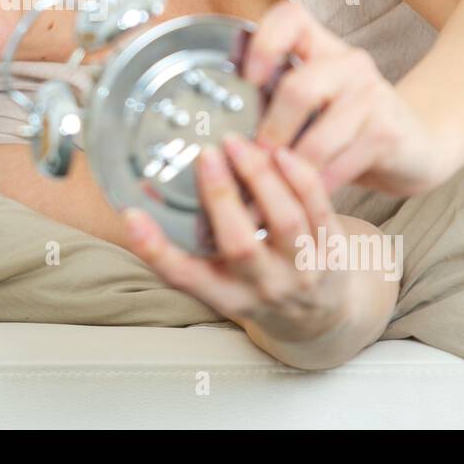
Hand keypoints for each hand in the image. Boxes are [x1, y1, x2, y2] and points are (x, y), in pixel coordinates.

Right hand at [123, 133, 355, 350]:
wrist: (321, 318)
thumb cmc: (257, 288)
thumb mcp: (221, 281)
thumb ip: (189, 247)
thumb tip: (143, 199)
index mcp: (227, 296)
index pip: (185, 277)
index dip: (154, 249)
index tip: (132, 215)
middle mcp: (265, 288)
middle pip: (240, 246)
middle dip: (221, 197)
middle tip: (206, 154)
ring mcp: (303, 270)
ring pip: (286, 221)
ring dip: (261, 177)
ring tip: (241, 145)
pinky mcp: (332, 249)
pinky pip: (319, 207)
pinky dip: (300, 177)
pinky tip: (280, 152)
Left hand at [242, 0, 452, 196]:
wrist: (417, 145)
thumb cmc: (348, 125)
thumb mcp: (314, 102)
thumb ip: (277, 100)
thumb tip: (218, 129)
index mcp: (323, 47)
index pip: (290, 17)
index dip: (263, 43)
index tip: (246, 80)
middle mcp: (350, 63)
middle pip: (297, 90)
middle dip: (268, 134)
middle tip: (248, 161)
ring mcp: (372, 96)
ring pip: (317, 139)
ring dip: (287, 171)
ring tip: (265, 191)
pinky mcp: (387, 132)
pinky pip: (339, 165)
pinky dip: (314, 186)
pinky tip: (301, 198)